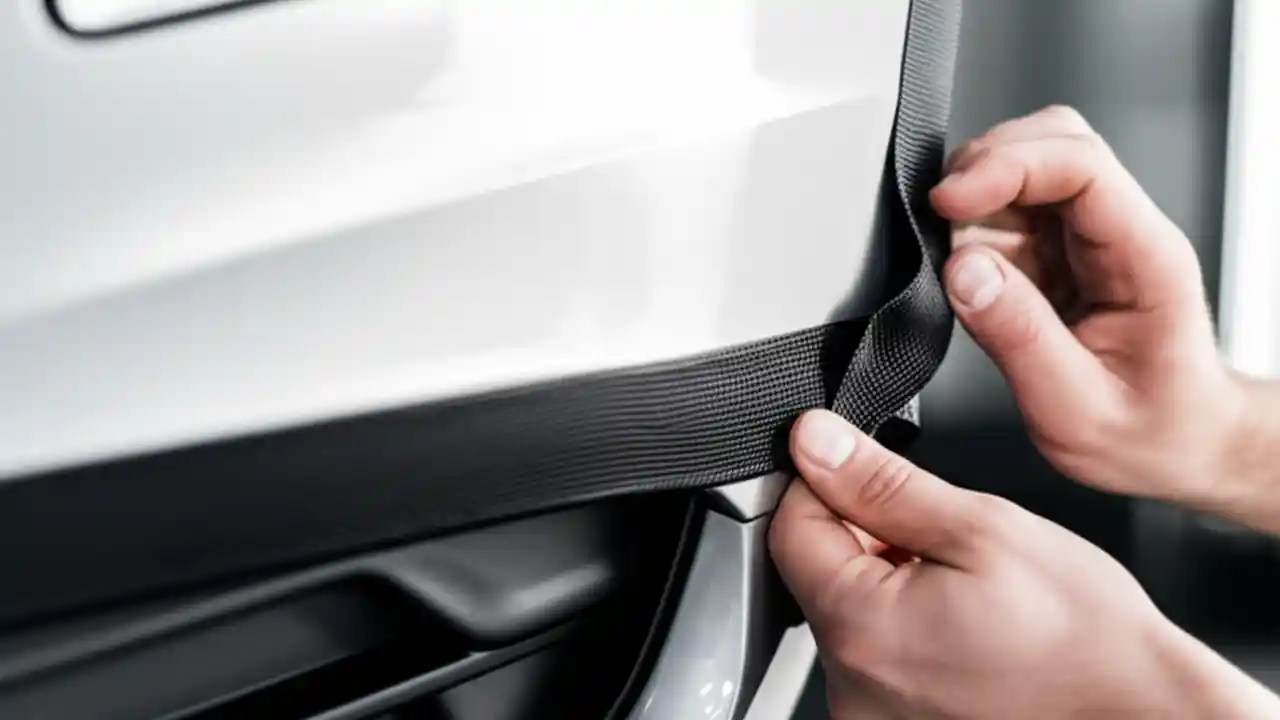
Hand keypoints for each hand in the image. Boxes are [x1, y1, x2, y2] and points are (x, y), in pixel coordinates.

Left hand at [769, 410, 1279, 718]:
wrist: (1141, 713)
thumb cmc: (1085, 637)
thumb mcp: (984, 529)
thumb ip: (882, 483)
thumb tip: (815, 442)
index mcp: (862, 628)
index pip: (790, 528)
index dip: (826, 483)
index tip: (867, 468)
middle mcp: (852, 684)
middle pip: (816, 571)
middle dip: (863, 533)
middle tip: (939, 534)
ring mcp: (870, 714)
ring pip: (846, 610)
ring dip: (884, 579)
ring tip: (962, 583)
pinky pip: (873, 653)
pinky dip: (903, 623)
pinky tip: (959, 620)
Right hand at [931, 104, 1279, 530]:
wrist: (1181, 448)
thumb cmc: (1149, 433)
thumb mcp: (1077, 409)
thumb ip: (1020, 338)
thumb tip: (962, 271)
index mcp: (1146, 257)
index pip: (1081, 165)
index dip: (1006, 167)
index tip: (949, 200)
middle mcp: (1119, 233)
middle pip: (1051, 143)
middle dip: (983, 168)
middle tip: (938, 218)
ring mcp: (1085, 240)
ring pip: (1022, 170)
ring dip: (972, 203)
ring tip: (953, 264)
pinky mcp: (1054, 255)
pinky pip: (1004, 215)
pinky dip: (968, 232)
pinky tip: (964, 277)